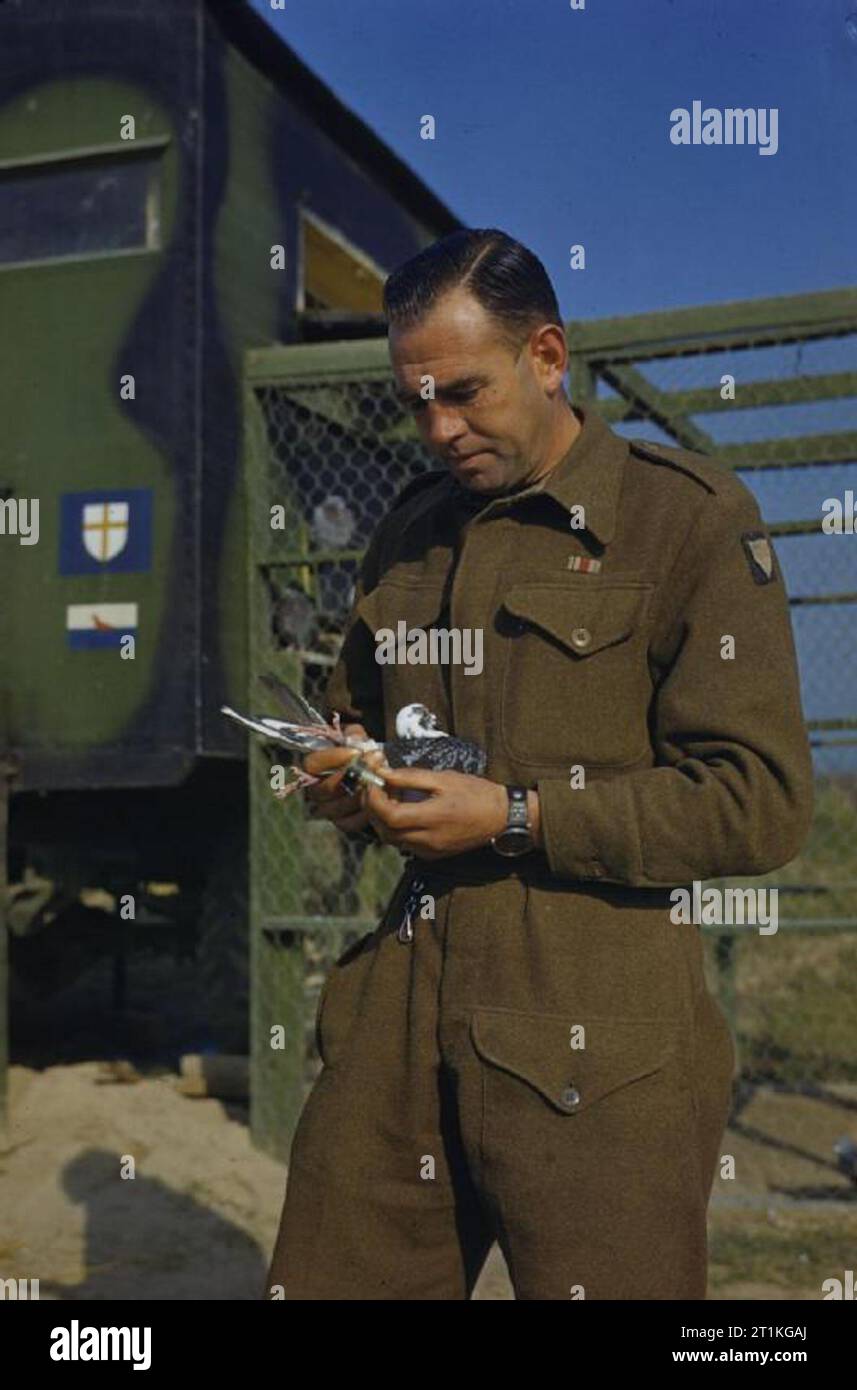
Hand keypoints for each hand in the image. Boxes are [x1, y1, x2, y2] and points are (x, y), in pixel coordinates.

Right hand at [302, 723, 375, 833]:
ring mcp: (327, 809)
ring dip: (362, 791)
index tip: (357, 752)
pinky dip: (366, 811)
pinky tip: (379, 796)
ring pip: (338, 806)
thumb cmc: (364, 755)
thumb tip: (355, 739)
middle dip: (353, 774)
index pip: (311, 764)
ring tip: (381, 776)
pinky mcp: (342, 823)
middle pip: (325, 788)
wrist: (380, 775)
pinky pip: (350, 822)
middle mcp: (316, 791)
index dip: (332, 758)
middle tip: (376, 760)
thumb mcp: (359, 738)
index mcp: (314, 768)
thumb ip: (354, 735)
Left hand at [361, 766, 509, 858]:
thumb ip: (411, 777)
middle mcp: (428, 840)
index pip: (389, 815)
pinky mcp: (433, 855)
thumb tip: (384, 773)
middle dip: (373, 810)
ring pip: (392, 840)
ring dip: (382, 821)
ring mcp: (430, 851)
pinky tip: (402, 812)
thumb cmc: (476, 793)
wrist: (502, 818)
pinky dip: (396, 829)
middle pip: (385, 831)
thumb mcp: (445, 778)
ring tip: (388, 798)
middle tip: (374, 789)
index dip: (374, 800)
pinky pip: (404, 844)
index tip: (372, 783)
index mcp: (433, 817)